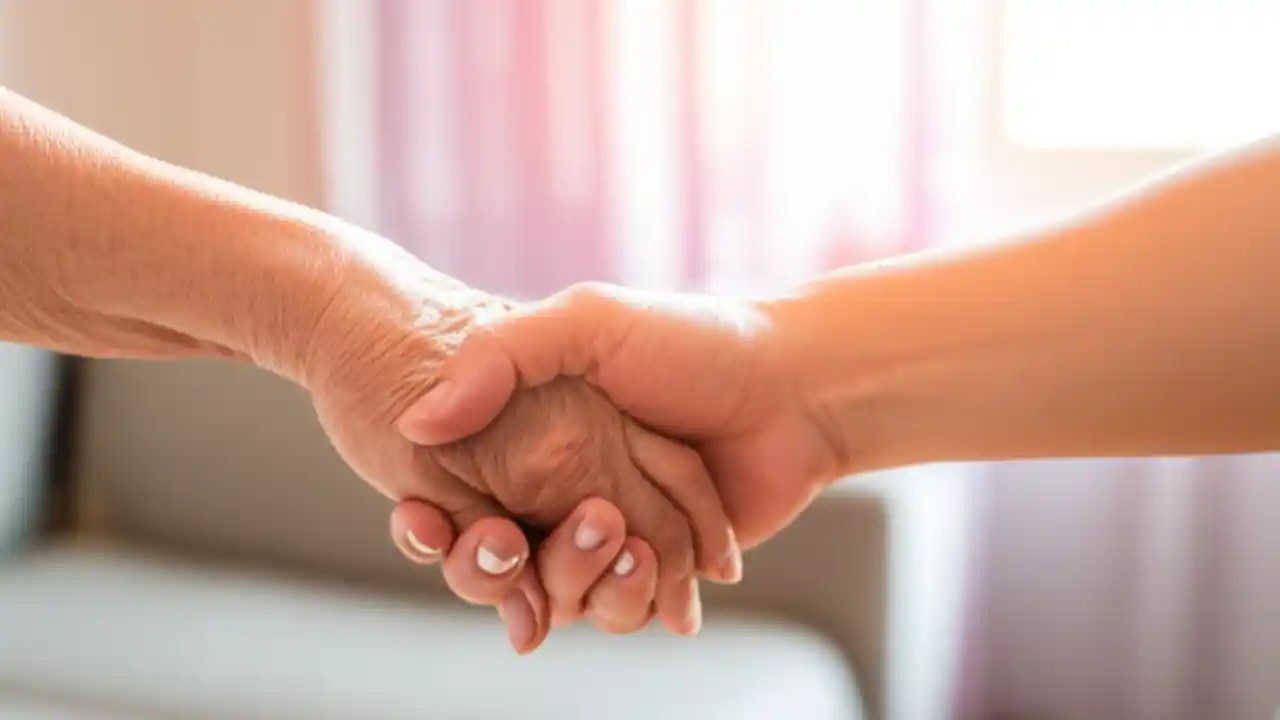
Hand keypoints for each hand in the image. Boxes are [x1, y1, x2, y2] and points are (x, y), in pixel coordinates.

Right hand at [305, 287, 740, 650]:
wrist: (795, 389)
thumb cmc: (692, 343)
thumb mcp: (587, 323)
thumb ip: (499, 357)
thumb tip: (417, 423)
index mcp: (528, 438)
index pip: (451, 500)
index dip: (431, 523)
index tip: (427, 519)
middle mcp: (559, 492)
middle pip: (493, 566)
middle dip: (495, 567)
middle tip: (516, 536)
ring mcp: (609, 535)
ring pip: (556, 598)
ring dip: (575, 579)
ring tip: (621, 537)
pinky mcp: (658, 570)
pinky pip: (620, 610)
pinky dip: (629, 596)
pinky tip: (651, 561)